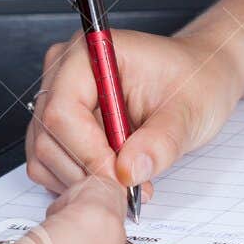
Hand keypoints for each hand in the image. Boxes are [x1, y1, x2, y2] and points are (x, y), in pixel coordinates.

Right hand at [26, 28, 243, 196]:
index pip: (63, 111)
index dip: (88, 152)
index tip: (121, 179)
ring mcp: (57, 99)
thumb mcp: (190, 110)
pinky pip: (50, 164)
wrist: (198, 81)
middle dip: (87, 171)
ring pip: (45, 156)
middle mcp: (64, 73)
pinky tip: (115, 176)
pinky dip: (79, 181)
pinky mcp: (59, 126)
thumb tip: (129, 171)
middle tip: (130, 190)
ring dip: (83, 180)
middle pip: (48, 138)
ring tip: (128, 183)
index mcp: (89, 53)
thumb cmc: (194, 82)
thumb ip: (161, 141)